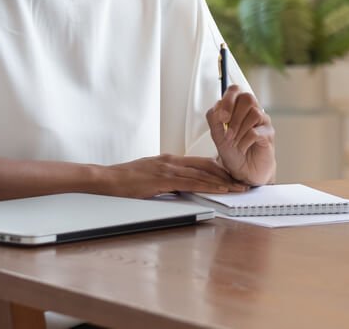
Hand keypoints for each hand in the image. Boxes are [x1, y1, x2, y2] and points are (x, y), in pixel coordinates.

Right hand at [104, 155, 247, 198]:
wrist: (106, 179)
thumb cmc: (125, 180)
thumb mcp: (151, 176)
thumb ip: (167, 179)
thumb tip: (181, 187)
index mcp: (170, 160)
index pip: (200, 162)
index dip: (219, 168)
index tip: (233, 175)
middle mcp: (172, 161)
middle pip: (207, 165)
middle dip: (227, 174)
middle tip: (243, 181)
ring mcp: (168, 169)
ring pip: (203, 173)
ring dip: (223, 181)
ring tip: (238, 187)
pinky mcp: (163, 179)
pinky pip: (191, 182)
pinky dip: (208, 185)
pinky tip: (220, 189)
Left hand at [207, 85, 275, 185]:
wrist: (244, 171)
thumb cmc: (233, 152)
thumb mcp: (217, 136)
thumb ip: (214, 120)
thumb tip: (218, 109)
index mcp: (238, 108)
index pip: (235, 90)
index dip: (227, 100)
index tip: (222, 117)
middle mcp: (252, 111)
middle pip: (247, 98)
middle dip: (234, 115)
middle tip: (227, 131)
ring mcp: (262, 122)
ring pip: (253, 113)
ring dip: (239, 130)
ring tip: (234, 142)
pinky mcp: (268, 134)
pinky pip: (256, 131)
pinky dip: (245, 140)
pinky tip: (242, 147)